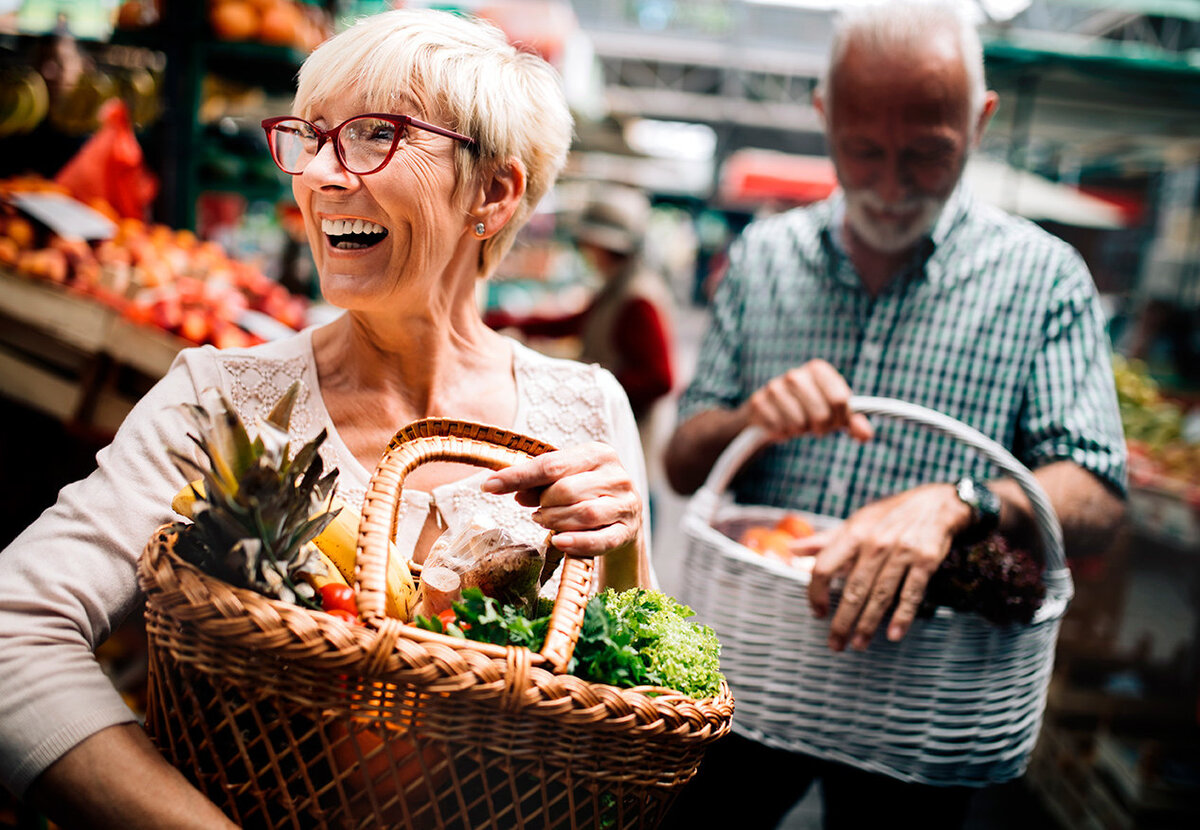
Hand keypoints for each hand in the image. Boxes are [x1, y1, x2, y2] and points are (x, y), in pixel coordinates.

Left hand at [480, 442, 641, 556]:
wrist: (626, 518)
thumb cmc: (587, 493)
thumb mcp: (563, 480)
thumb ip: (537, 483)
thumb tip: (506, 487)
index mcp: (598, 453)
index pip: (551, 464)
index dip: (517, 476)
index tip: (488, 485)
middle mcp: (616, 475)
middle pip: (567, 490)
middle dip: (543, 503)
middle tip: (535, 512)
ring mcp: (625, 504)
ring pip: (583, 513)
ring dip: (555, 521)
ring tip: (544, 522)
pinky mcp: (627, 531)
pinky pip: (601, 539)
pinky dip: (577, 542)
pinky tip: (558, 542)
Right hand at [743, 359, 872, 441]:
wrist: (769, 411)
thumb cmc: (808, 408)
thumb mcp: (833, 412)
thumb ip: (852, 422)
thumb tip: (866, 434)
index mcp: (818, 369)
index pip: (840, 400)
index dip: (841, 418)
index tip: (836, 421)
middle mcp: (795, 374)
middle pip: (822, 415)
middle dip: (821, 428)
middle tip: (815, 425)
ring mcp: (775, 387)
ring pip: (799, 424)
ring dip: (800, 430)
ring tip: (796, 422)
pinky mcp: (758, 402)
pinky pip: (779, 429)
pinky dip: (783, 433)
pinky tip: (780, 423)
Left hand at [796, 483, 972, 650]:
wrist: (938, 503)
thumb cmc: (890, 516)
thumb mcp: (857, 522)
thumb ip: (825, 540)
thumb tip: (792, 550)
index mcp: (854, 533)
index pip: (825, 567)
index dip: (816, 592)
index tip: (817, 612)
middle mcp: (875, 543)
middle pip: (853, 589)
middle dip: (842, 621)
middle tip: (835, 644)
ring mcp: (902, 552)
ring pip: (880, 595)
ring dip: (868, 624)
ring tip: (859, 644)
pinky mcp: (926, 560)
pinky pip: (911, 593)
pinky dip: (902, 616)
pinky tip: (894, 635)